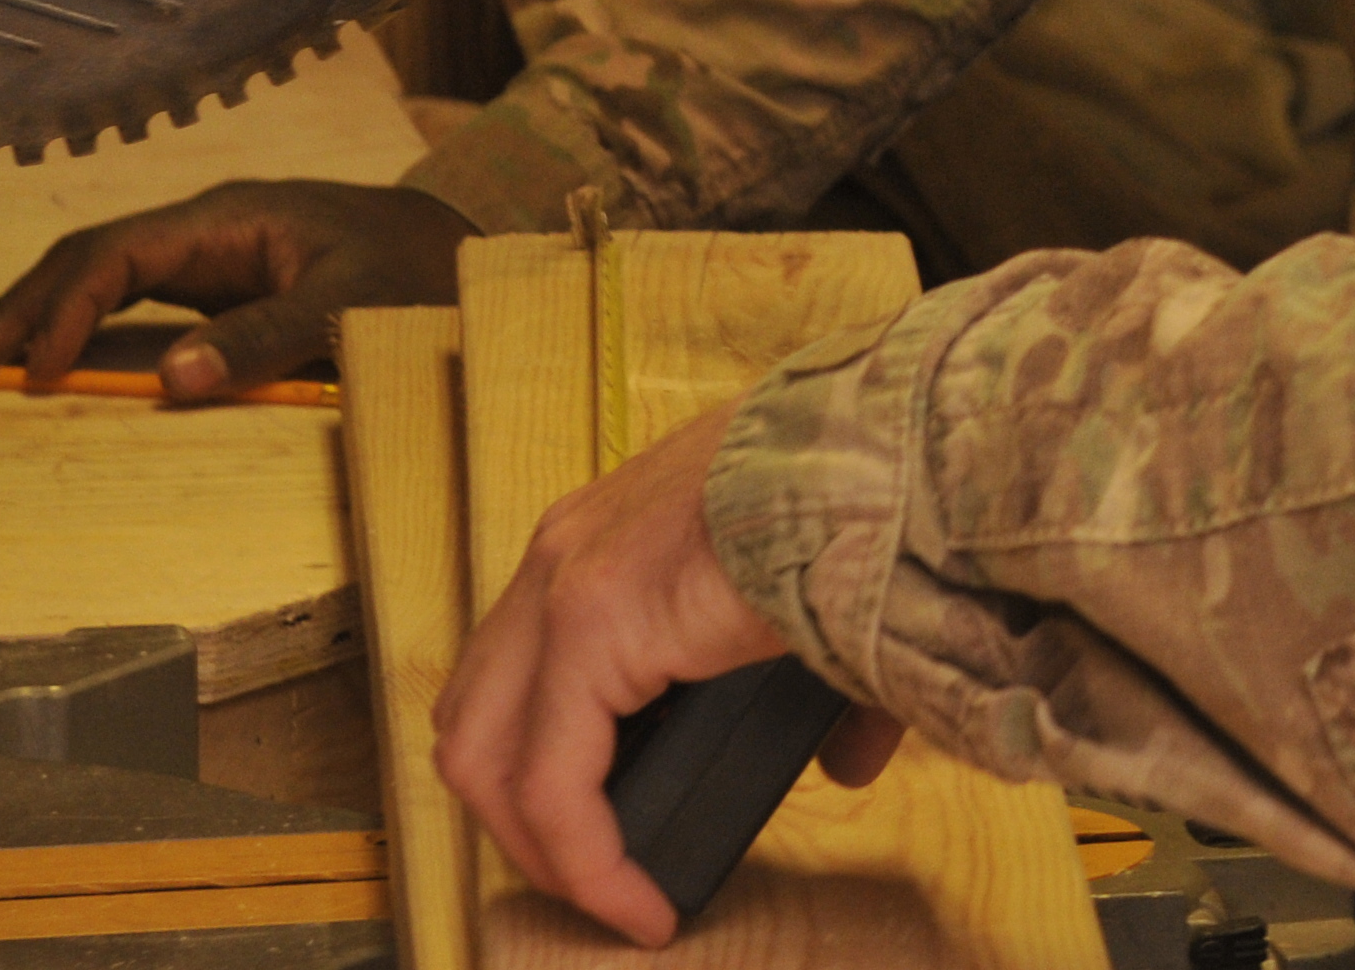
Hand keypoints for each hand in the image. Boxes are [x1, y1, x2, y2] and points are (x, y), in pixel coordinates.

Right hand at [0, 181, 477, 399]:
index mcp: (230, 218)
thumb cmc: (417, 269)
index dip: (64, 309)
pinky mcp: (224, 285)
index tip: (32, 370)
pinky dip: (87, 327)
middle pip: (91, 259)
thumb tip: (172, 380)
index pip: (117, 254)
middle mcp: (208, 229)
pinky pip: (137, 301)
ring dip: (43, 315)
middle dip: (23, 306)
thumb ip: (268, 338)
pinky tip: (54, 361)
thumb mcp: (351, 304)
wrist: (465, 247)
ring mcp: (213, 255)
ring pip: (106, 276)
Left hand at [435, 403, 906, 945]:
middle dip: (518, 819)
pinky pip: (552, 782)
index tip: (604, 842)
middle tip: (587, 878)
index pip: (514, 677)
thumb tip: (845, 763)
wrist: (878, 453)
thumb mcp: (810, 600)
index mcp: (602, 539)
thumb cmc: (858, 499)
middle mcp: (560, 554)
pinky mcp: (589, 626)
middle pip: (476, 720)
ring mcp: (562, 585)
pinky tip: (636, 901)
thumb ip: (816, 687)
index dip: (540, 773)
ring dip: (540, 847)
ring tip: (608, 899)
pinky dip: (585, 857)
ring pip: (483, 759)